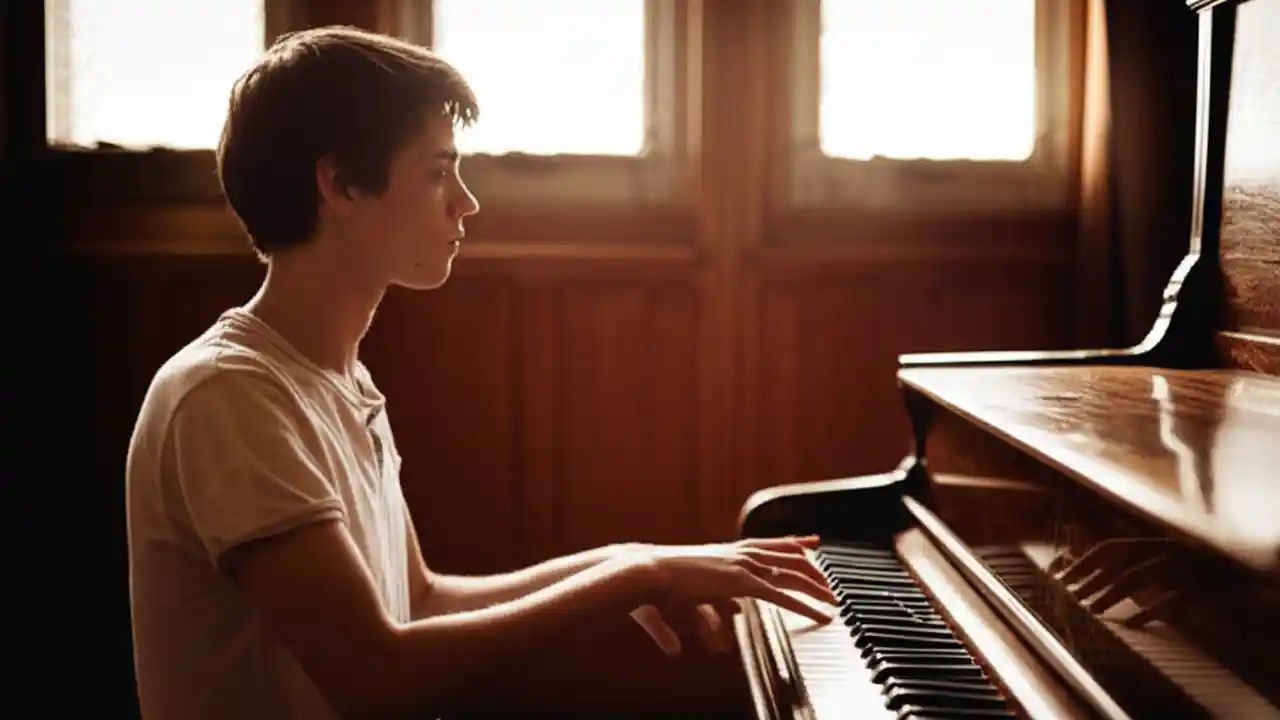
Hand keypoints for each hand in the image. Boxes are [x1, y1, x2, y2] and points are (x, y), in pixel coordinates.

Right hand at [624, 535, 838, 657]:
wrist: (646, 570)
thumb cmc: (658, 582)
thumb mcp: (683, 593)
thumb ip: (701, 610)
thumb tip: (698, 634)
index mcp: (724, 552)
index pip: (765, 543)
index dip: (788, 543)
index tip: (808, 542)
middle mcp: (736, 554)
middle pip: (785, 554)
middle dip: (811, 563)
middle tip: (829, 575)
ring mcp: (740, 565)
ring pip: (790, 572)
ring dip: (814, 586)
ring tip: (832, 599)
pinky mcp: (740, 582)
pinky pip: (780, 595)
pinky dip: (801, 605)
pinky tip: (816, 613)